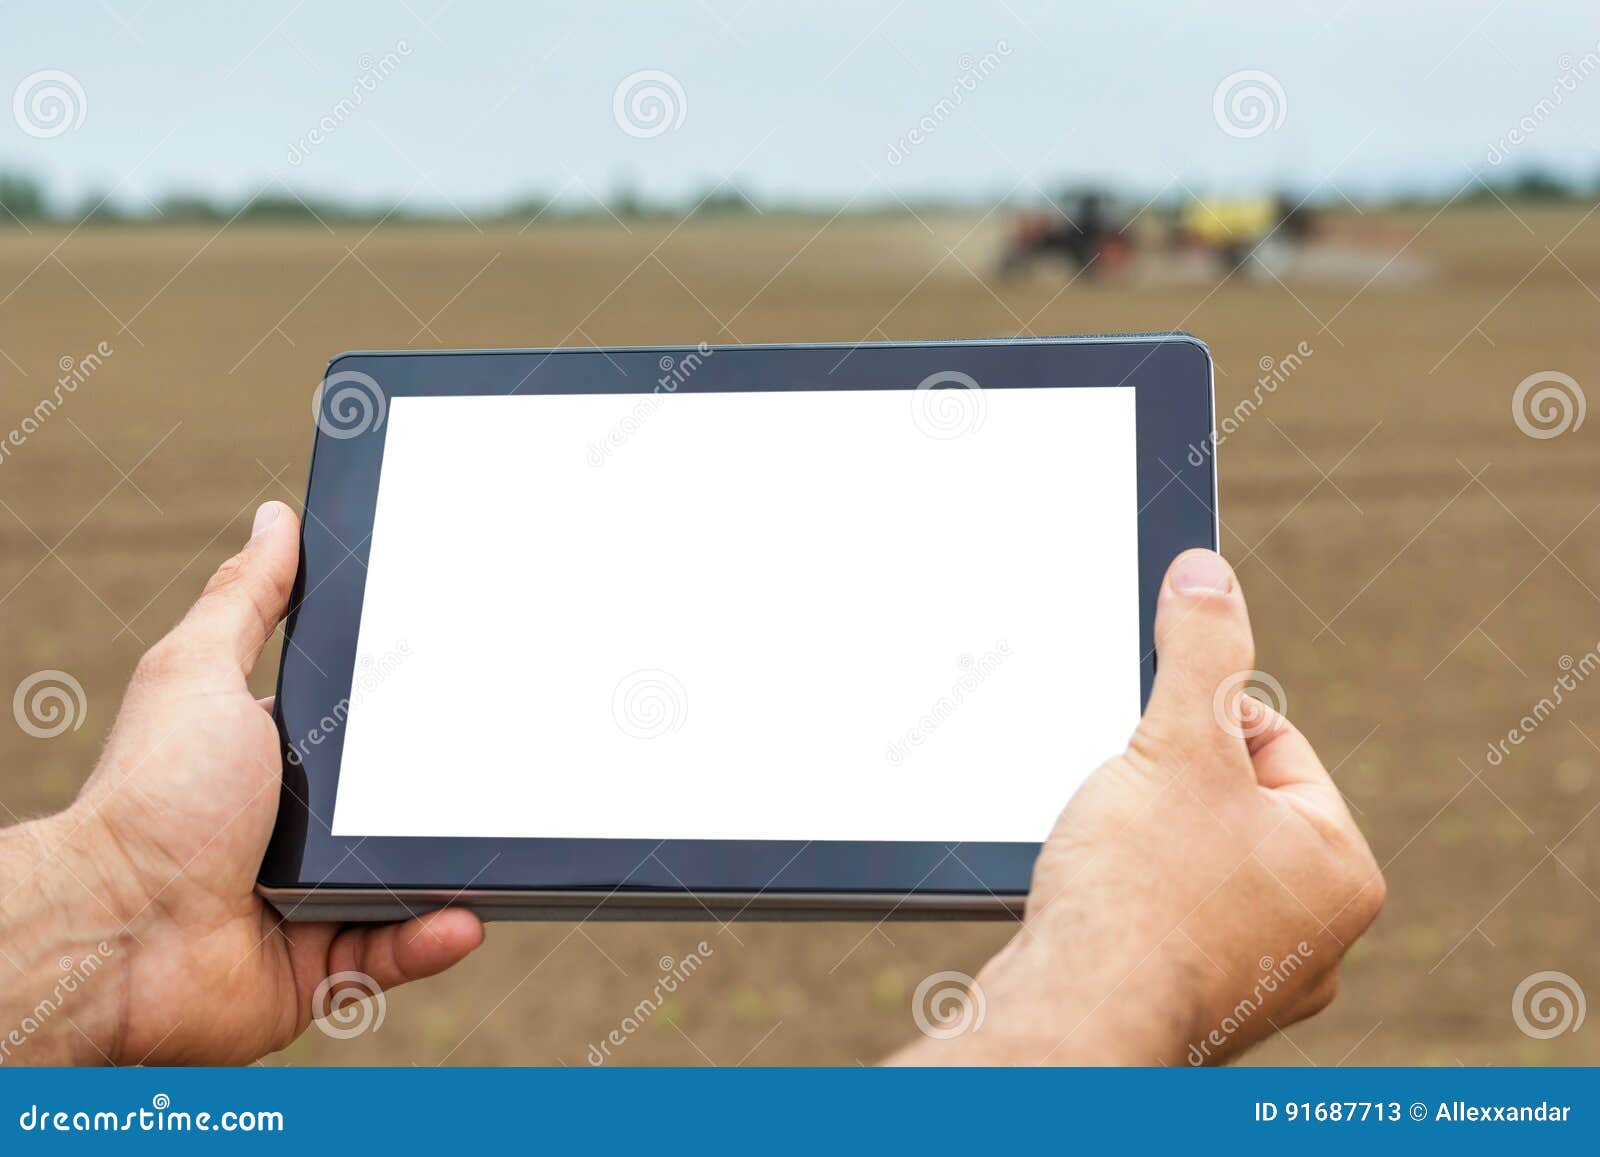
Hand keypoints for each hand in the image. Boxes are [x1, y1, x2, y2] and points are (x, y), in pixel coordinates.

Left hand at [0, 502, 482, 1064]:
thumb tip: (277, 518)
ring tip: (496, 852)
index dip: (408, 712)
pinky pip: (395, 950)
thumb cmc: (153, 795)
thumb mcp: (201, 670)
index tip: (467, 687)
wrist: (119, 931)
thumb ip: (247, 600)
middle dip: (445, 795)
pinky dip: (431, 936)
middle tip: (503, 771)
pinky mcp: (321, 964)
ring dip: (450, 870)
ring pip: (407, 879)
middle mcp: (295, 830)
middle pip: (394, 807)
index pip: (361, 731)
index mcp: (275, 760)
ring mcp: (310, 898)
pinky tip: (461, 916)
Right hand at [892, 549, 1385, 1064]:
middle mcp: (1311, 937)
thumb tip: (1208, 573)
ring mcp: (1251, 979)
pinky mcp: (1189, 1002)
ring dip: (1140, 842)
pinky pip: (1157, 917)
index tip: (1157, 753)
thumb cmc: (1137, 894)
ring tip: (1110, 861)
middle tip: (1127, 810)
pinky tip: (1097, 906)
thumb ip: (1201, 651)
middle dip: (1164, 790)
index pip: (1271, 744)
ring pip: (1187, 860)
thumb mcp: (1178, 743)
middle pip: (1225, 803)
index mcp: (1339, 872)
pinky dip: (1123, 899)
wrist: (1072, 1017)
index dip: (1198, 728)